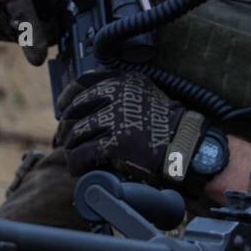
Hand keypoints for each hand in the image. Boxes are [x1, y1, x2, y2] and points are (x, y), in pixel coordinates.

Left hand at [54, 70, 193, 185]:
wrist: (187, 147)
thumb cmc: (168, 125)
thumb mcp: (148, 94)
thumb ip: (122, 92)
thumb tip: (89, 102)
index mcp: (126, 82)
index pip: (85, 82)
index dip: (69, 97)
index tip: (63, 108)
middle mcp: (119, 96)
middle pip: (77, 109)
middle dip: (67, 126)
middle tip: (65, 138)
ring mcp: (116, 120)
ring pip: (77, 133)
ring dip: (72, 147)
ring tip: (74, 156)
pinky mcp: (114, 143)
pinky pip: (83, 153)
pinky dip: (77, 163)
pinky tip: (79, 169)